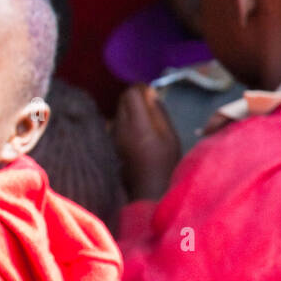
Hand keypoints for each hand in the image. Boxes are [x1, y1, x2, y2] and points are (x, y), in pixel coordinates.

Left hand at [110, 84, 181, 200]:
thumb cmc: (164, 164)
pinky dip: (124, 122)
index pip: (131, 93)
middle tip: (149, 106)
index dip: (141, 89)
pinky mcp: (110, 144)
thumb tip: (150, 92)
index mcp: (138, 125)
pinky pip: (115, 124)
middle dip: (135, 98)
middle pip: (122, 100)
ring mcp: (113, 136)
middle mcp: (121, 128)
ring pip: (118, 111)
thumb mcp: (169, 136)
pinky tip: (136, 133)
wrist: (147, 191)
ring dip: (129, 110)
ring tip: (144, 122)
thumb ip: (158, 112)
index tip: (151, 94)